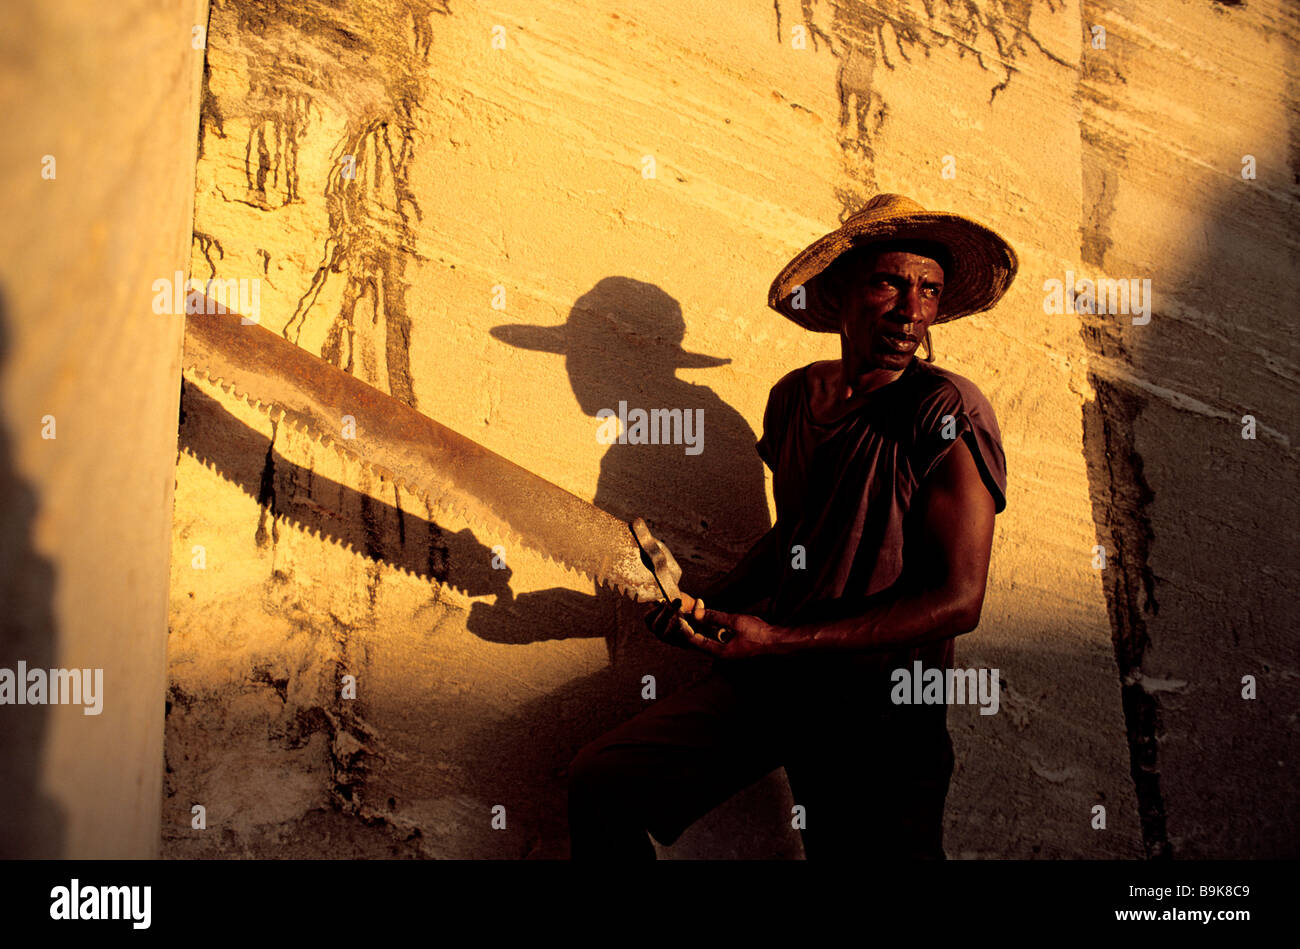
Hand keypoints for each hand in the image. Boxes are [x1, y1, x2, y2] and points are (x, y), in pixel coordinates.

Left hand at [674, 597, 791, 658]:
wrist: (777, 641)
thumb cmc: (759, 634)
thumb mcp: (735, 621)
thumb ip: (715, 617)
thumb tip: (698, 613)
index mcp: (721, 652)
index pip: (697, 642)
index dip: (687, 630)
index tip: (680, 619)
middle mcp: (723, 653)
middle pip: (701, 639)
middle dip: (694, 626)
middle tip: (687, 613)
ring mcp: (729, 649)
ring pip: (710, 637)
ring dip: (703, 624)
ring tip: (697, 611)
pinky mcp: (734, 644)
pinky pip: (719, 635)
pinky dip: (713, 626)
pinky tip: (712, 616)